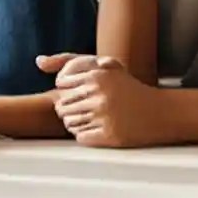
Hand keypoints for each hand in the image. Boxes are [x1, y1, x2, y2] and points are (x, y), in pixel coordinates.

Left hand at [37, 53, 167, 147]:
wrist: (159, 112)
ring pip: (69, 123)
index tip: (82, 92)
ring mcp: (104, 116)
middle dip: (70, 108)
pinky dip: (85, 135)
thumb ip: (69, 60)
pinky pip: (80, 137)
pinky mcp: (109, 136)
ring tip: (92, 118)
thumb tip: (38, 61)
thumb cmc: (127, 87)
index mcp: (97, 75)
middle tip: (87, 108)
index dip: (68, 90)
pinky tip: (98, 128)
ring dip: (76, 122)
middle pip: (62, 106)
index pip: (61, 85)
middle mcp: (99, 94)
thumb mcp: (104, 66)